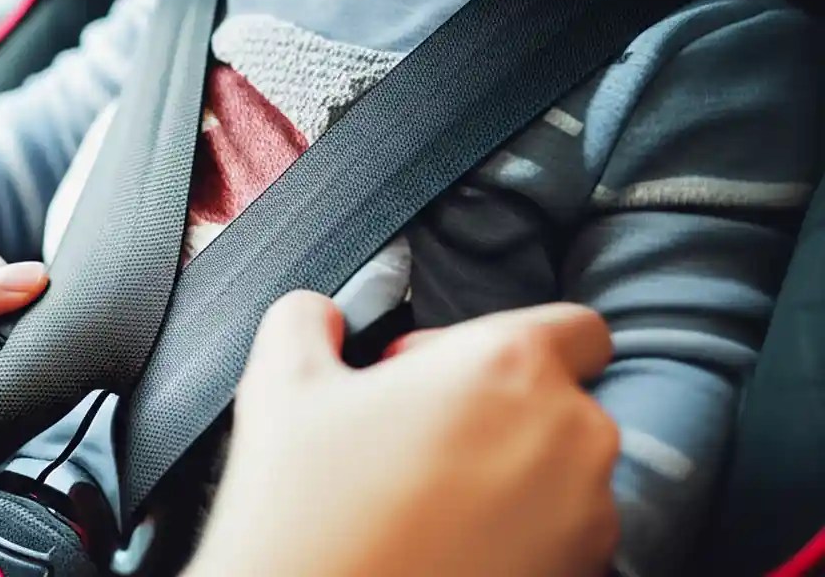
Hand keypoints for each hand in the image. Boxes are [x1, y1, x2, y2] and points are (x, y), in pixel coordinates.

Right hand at [190, 294, 619, 576]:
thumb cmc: (305, 513)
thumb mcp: (280, 387)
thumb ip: (306, 320)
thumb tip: (319, 316)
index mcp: (509, 368)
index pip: (576, 327)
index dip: (505, 340)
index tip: (441, 372)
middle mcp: (571, 437)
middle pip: (561, 399)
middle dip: (497, 407)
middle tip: (417, 434)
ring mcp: (585, 519)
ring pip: (561, 469)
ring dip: (510, 470)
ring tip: (426, 496)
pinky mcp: (581, 575)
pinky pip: (562, 533)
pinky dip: (519, 532)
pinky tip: (444, 541)